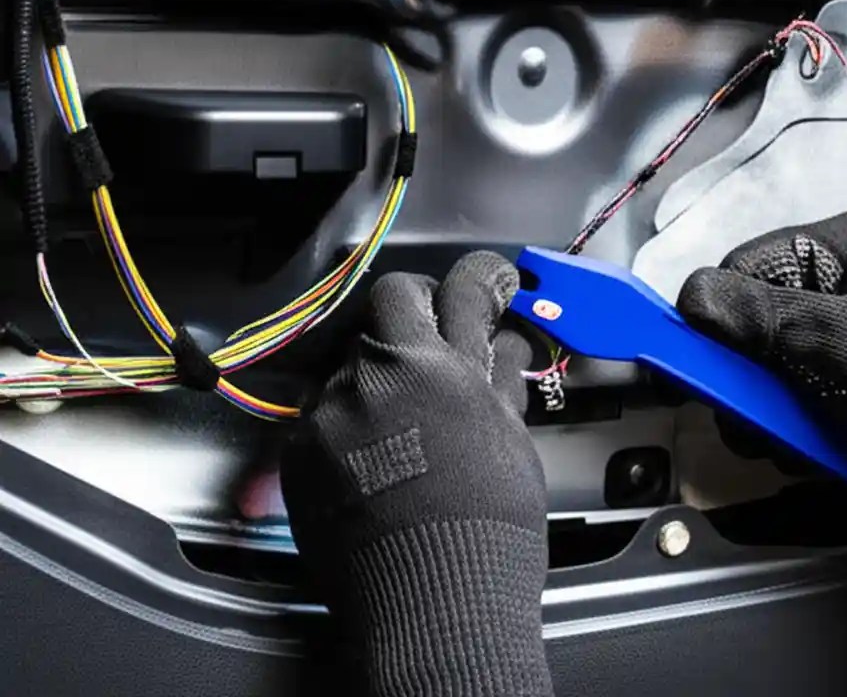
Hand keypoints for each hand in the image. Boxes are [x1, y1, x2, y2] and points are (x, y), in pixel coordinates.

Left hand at [282, 252, 552, 695]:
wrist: (434, 605)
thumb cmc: (486, 535)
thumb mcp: (512, 446)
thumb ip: (499, 385)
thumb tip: (501, 346)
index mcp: (443, 369)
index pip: (457, 286)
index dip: (478, 278)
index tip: (485, 284)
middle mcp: (378, 377)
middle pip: (389, 299)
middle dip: (414, 311)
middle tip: (435, 344)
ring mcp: (331, 413)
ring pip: (350, 361)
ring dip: (377, 377)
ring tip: (404, 430)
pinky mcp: (298, 453)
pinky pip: (321, 414)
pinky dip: (346, 426)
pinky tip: (373, 464)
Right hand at [677, 211, 846, 502]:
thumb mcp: (831, 338)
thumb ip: (756, 314)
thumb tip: (689, 296)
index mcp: (836, 246)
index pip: (742, 268)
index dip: (718, 317)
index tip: (707, 367)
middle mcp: (837, 277)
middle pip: (752, 321)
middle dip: (745, 379)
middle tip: (749, 420)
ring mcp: (845, 324)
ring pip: (771, 363)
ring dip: (768, 410)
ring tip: (786, 442)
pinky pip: (801, 387)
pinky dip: (798, 420)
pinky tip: (811, 446)